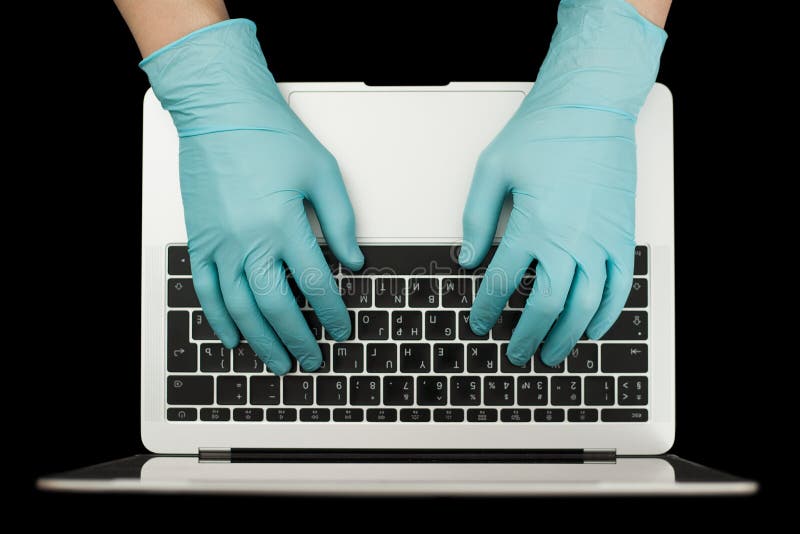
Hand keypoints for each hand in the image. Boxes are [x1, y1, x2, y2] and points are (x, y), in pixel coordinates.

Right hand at [142, 20, 362, 373]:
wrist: (220, 113)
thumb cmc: (271, 137)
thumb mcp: (322, 172)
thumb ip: (340, 220)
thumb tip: (353, 260)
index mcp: (284, 224)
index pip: (314, 284)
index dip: (331, 313)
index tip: (342, 329)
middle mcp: (249, 240)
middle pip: (276, 307)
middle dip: (298, 339)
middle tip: (311, 360)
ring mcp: (220, 244)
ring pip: (240, 308)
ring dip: (261, 340)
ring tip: (278, 361)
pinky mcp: (201, 241)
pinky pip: (206, 291)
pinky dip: (218, 320)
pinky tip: (232, 339)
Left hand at [459, 0, 665, 366]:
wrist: (592, 106)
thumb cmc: (543, 132)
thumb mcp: (492, 169)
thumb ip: (475, 218)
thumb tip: (467, 258)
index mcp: (532, 225)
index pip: (503, 282)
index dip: (487, 309)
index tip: (479, 322)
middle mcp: (569, 239)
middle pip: (547, 306)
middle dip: (527, 336)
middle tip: (515, 353)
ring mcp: (600, 241)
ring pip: (585, 306)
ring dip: (567, 335)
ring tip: (551, 353)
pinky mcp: (621, 236)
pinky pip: (620, 287)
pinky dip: (608, 313)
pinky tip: (593, 329)